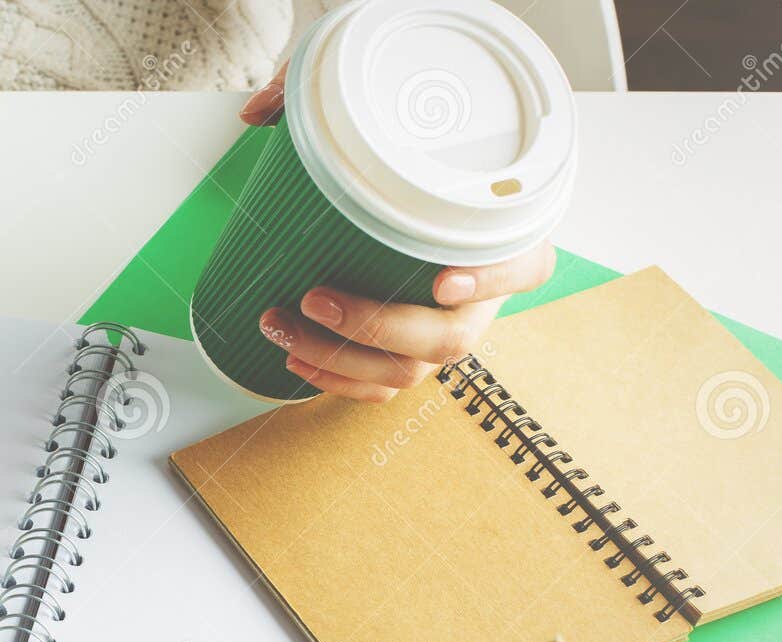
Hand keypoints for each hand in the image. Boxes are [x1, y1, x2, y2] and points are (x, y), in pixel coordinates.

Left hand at [239, 69, 556, 402]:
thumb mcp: (380, 131)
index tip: (444, 280)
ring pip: (408, 370)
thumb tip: (257, 113)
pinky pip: (381, 388)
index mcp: (502, 239)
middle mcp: (480, 298)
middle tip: (317, 298)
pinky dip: (336, 381)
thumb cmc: (406, 175)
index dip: (491, 280)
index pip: (525, 265)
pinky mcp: (409, 359)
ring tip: (282, 326)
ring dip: (338, 357)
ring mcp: (444, 334)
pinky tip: (296, 359)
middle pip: (451, 336)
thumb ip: (328, 113)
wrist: (407, 211)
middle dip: (377, 325)